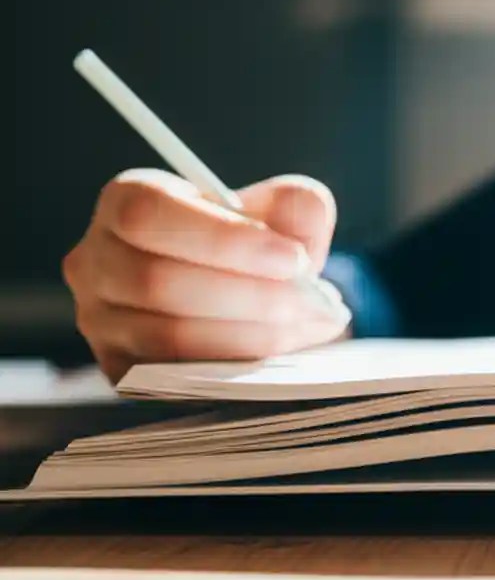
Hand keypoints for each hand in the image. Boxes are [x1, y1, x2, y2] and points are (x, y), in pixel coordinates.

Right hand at [64, 169, 352, 382]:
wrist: (239, 295)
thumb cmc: (247, 246)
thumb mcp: (275, 214)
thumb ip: (294, 204)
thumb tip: (304, 210)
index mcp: (125, 202)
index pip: (149, 215)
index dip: (224, 240)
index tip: (293, 259)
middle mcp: (96, 260)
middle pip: (157, 282)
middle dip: (249, 296)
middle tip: (312, 302)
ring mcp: (100, 320)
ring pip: (167, 336)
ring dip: (249, 335)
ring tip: (306, 325)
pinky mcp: (118, 369)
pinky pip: (172, 376)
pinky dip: (235, 367)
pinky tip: (279, 351)